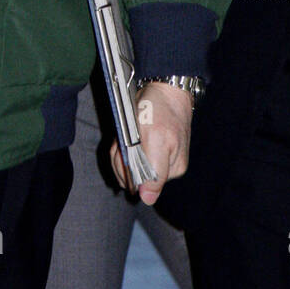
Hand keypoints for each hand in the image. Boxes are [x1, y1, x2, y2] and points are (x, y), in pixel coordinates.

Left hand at [110, 81, 192, 204]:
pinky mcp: (148, 150)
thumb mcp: (156, 139)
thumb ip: (153, 172)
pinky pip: (128, 155)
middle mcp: (165, 168)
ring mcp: (156, 159)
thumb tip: (148, 199)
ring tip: (126, 134)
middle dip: (120, 158)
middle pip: (130, 176)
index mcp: (170, 170)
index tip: (125, 151)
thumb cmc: (161, 110)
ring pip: (127, 165)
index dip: (125, 168)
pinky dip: (122, 145)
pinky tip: (126, 135)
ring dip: (119, 150)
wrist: (165, 89)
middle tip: (124, 138)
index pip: (138, 184)